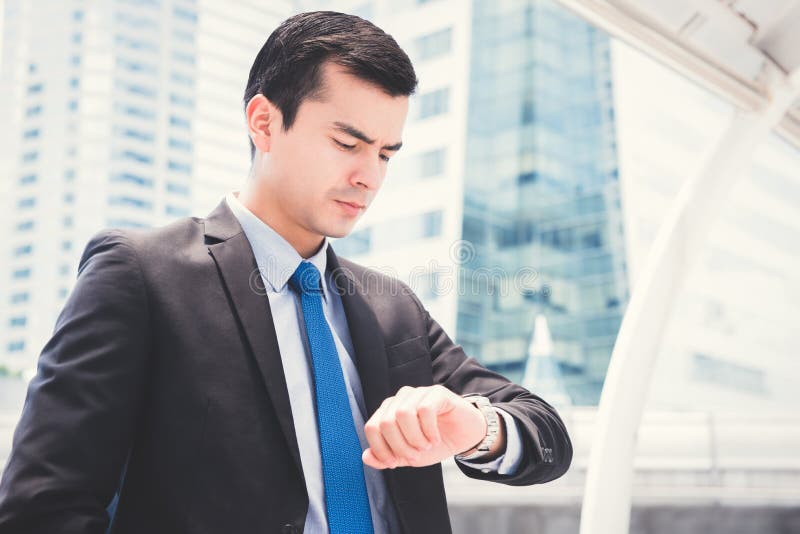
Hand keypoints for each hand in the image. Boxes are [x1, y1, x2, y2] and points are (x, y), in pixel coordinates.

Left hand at [361, 385, 489, 468]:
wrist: (464, 437)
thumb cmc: (434, 443)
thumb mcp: (408, 457)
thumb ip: (386, 458)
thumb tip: (365, 457)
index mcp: (389, 411)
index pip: (372, 427)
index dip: (381, 449)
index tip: (395, 463)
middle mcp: (400, 399)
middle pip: (386, 422)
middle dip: (400, 446)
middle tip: (416, 455)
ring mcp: (418, 392)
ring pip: (403, 414)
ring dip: (415, 438)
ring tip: (427, 446)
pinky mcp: (437, 392)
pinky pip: (424, 409)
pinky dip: (429, 430)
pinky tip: (435, 438)